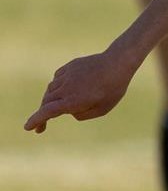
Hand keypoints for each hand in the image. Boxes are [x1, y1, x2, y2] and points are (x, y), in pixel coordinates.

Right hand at [23, 49, 138, 133]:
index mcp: (74, 101)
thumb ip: (82, 114)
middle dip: (41, 116)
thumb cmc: (113, 89)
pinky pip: (57, 80)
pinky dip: (57, 88)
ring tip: (56, 109)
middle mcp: (66, 88)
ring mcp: (65, 76)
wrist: (117, 63)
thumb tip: (68, 112)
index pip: (47, 111)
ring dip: (50, 101)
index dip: (36, 120)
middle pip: (46, 103)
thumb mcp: (101, 109)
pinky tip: (65, 91)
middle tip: (41, 127)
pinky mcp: (67, 67)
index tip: (28, 127)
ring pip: (50, 91)